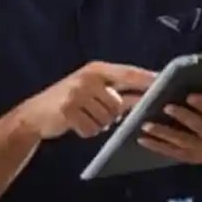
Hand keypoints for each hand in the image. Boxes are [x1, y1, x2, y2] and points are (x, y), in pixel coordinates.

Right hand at [18, 62, 155, 139]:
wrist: (35, 114)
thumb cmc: (70, 102)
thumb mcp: (92, 90)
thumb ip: (118, 92)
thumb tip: (147, 97)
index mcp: (97, 69)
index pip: (129, 73)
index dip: (147, 79)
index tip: (166, 84)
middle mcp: (88, 78)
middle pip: (118, 104)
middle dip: (111, 115)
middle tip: (94, 112)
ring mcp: (77, 93)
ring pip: (106, 119)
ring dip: (98, 124)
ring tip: (83, 117)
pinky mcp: (68, 110)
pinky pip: (92, 129)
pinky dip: (87, 132)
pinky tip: (75, 124)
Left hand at [138, 93, 201, 164]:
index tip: (191, 95)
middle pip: (200, 129)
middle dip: (183, 117)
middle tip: (165, 106)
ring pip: (183, 143)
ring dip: (164, 134)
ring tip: (146, 124)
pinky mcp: (194, 158)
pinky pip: (174, 153)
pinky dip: (158, 147)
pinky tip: (142, 139)